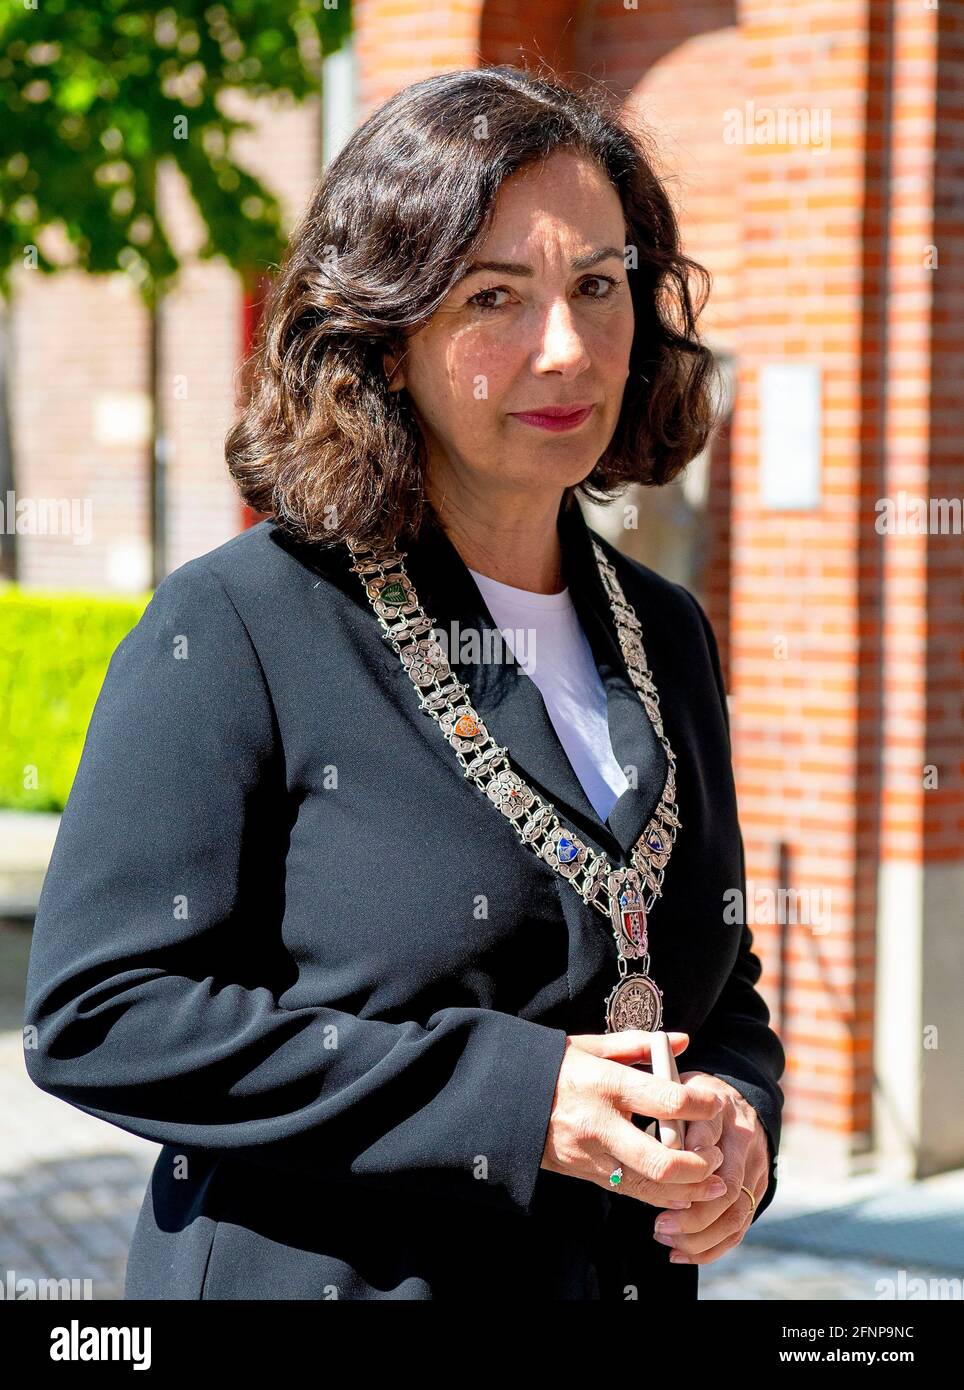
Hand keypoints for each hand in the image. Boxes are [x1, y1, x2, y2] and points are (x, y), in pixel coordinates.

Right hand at [540, 1031, 728, 1209]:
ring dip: (686, 1190)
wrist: (505, 1099)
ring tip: (712, 1183)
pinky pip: (630, 1192)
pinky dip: (660, 1195)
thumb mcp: (592, 1046)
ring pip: (648, 1187)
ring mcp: (590, 1155)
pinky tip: (681, 1191)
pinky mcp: (584, 1174)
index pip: (665, 1101)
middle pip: (661, 1160)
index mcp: (606, 1083)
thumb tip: (682, 1042)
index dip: (700, 1106)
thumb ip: (639, 1045)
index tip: (715, 1104)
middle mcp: (600, 1123)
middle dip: (699, 1166)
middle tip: (718, 1158)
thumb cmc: (555, 1067)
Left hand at [649, 1069, 770, 1265]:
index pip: (708, 1139)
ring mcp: (755, 1169)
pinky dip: (711, 1247)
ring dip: (700, 1237)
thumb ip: (670, 1112)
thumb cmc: (696, 1098)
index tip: (659, 1179)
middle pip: (727, 1188)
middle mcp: (745, 1142)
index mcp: (721, 1111)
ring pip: (735, 1215)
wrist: (737, 1100)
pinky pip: (739, 1227)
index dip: (686, 1164)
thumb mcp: (681, 1089)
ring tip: (666, 1240)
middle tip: (658, 1225)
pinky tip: (682, 1252)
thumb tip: (660, 1145)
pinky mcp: (757, 1190)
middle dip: (693, 1215)